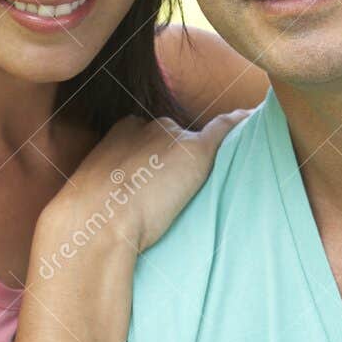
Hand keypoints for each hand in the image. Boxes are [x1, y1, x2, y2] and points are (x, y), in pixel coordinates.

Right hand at [59, 107, 253, 253]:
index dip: (156, 159)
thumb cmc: (91, 217)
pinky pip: (224, 128)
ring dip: (200, 159)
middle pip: (174, 138)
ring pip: (196, 142)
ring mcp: (173, 136)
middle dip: (176, 159)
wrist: (98, 221)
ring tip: (200, 183)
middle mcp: (148, 125)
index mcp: (122, 131)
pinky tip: (250, 119)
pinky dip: (237, 123)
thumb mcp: (96, 189)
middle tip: (172, 192)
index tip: (156, 180)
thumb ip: (115, 181)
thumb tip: (124, 196)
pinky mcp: (195, 150)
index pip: (148, 136)